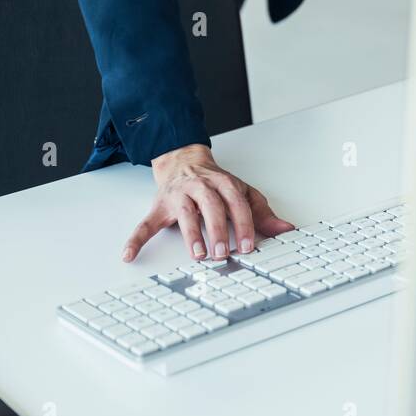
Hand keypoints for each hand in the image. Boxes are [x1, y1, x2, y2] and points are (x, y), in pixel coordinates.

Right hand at [121, 143, 294, 262]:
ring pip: (184, 212)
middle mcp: (200, 187)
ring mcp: (178, 196)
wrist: (184, 161)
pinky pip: (146, 223)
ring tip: (197, 254)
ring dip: (191, 234)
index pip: (236, 202)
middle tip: (223, 253)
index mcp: (223, 183)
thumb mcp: (242, 192)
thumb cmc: (215, 182)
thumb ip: (262, 213)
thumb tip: (286, 229)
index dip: (243, 224)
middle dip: (217, 229)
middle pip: (211, 205)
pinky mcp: (159, 206)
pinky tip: (129, 254)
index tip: (247, 245)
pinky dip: (136, 239)